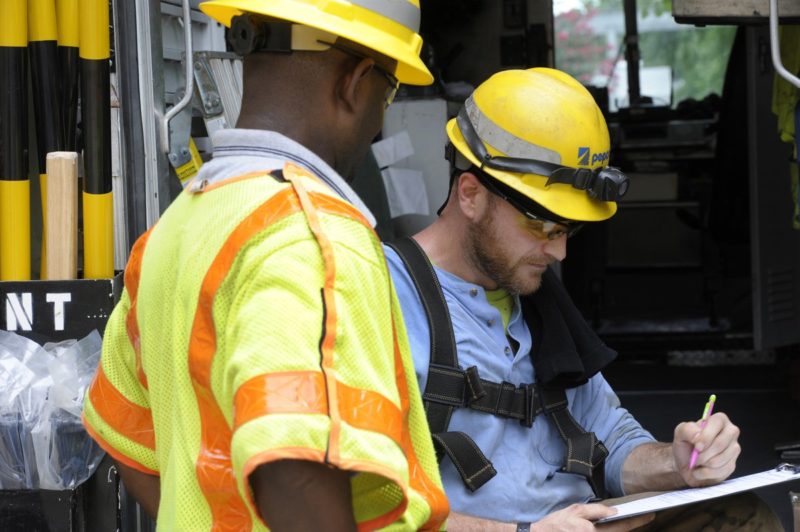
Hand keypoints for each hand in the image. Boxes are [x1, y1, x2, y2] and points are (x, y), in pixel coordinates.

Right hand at [530, 503, 653, 531]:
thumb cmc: (556, 524)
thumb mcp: (574, 511)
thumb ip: (595, 510)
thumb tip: (614, 511)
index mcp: (592, 531)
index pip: (620, 527)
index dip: (636, 521)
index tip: (650, 515)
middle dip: (631, 525)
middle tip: (646, 517)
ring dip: (621, 528)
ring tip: (629, 521)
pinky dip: (611, 531)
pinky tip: (616, 525)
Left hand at [672, 412, 740, 486]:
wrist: (685, 464)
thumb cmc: (685, 445)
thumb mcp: (680, 433)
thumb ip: (687, 429)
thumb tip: (698, 435)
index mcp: (719, 420)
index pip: (718, 422)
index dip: (706, 436)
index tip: (696, 446)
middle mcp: (730, 433)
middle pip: (720, 444)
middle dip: (702, 453)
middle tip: (694, 455)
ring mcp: (734, 450)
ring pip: (720, 460)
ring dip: (702, 463)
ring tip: (696, 461)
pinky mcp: (732, 465)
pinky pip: (720, 471)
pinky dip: (704, 473)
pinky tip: (700, 469)